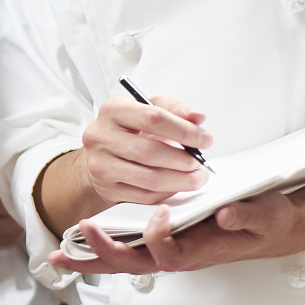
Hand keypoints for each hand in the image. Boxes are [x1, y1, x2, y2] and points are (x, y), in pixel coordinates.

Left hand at [52, 189, 304, 275]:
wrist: (268, 228)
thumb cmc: (266, 222)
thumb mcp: (266, 216)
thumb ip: (248, 215)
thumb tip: (226, 213)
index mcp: (200, 252)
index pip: (170, 254)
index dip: (160, 237)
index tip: (161, 212)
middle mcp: (177, 256)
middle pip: (134, 264)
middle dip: (106, 252)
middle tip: (83, 231)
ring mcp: (166, 252)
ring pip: (122, 262)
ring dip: (89, 259)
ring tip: (57, 257)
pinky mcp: (160, 243)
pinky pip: (124, 252)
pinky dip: (96, 252)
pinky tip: (71, 249)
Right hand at [71, 93, 211, 206]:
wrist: (101, 153)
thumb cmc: (128, 129)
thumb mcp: (148, 108)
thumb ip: (175, 109)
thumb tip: (197, 118)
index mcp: (113, 111)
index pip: (153, 118)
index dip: (184, 131)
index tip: (203, 139)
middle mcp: (101, 137)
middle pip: (151, 152)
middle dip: (184, 159)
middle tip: (200, 161)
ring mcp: (101, 165)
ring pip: (150, 178)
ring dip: (181, 180)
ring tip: (196, 175)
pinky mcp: (108, 189)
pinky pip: (146, 196)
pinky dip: (169, 192)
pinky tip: (178, 184)